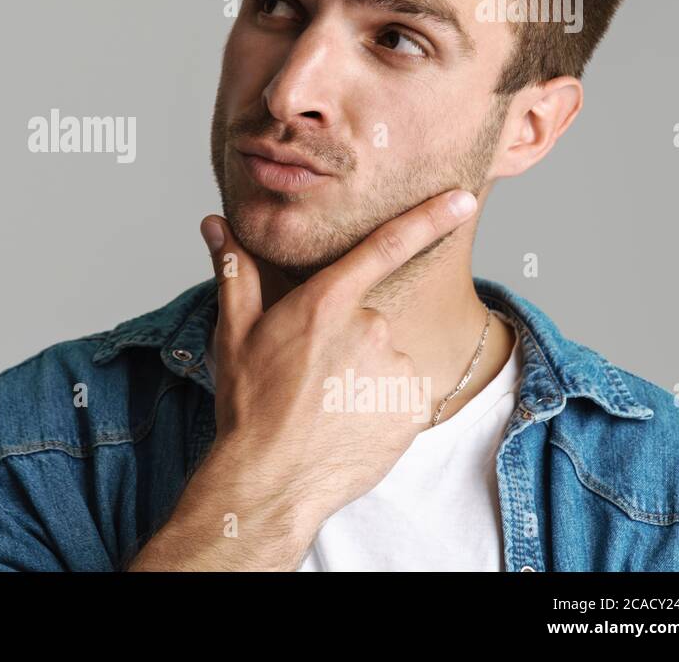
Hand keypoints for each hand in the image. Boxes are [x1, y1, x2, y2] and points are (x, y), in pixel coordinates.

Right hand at [199, 188, 478, 521]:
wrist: (270, 479)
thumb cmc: (248, 403)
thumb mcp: (234, 332)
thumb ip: (236, 270)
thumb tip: (216, 224)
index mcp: (327, 302)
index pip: (386, 246)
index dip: (430, 217)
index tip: (462, 198)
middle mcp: (369, 329)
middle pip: (368, 317)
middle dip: (345, 338)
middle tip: (309, 374)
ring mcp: (395, 371)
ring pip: (385, 358)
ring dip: (362, 373)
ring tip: (326, 403)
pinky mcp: (412, 410)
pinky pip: (400, 394)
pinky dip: (379, 405)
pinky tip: (347, 423)